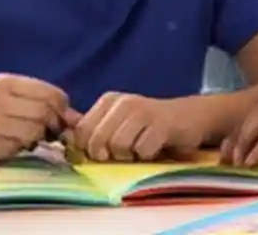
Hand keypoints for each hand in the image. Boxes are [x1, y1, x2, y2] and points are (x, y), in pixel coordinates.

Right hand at [0, 73, 80, 161]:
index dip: (62, 107)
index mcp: (4, 82)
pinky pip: (19, 146)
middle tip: (48, 131)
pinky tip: (15, 144)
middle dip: (51, 124)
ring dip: (37, 137)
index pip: (50, 93)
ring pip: (34, 131)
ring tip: (29, 136)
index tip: (59, 115)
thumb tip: (79, 120)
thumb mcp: (18, 98)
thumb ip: (48, 104)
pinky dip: (23, 147)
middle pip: (43, 112)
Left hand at [71, 92, 205, 161]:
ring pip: (118, 145)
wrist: (189, 116)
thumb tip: (68, 144)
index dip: (87, 148)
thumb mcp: (120, 124)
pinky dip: (147, 157)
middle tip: (122, 156)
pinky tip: (155, 149)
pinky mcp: (161, 124)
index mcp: (108, 101)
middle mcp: (122, 102)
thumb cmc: (150, 126)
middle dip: (107, 155)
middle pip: (98, 139)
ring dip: (129, 156)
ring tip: (139, 151)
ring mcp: (142, 111)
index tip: (101, 156)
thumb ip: (97, 131)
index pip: (82, 129)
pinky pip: (142, 150)